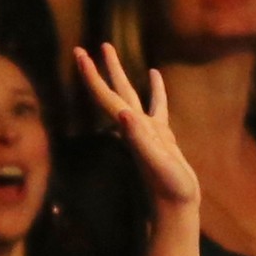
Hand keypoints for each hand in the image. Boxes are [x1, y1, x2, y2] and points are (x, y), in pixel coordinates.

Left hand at [74, 43, 199, 208]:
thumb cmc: (169, 188)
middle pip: (112, 92)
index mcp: (131, 130)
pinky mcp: (161, 137)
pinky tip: (155, 74)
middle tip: (88, 46)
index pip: (106, 97)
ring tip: (110, 51)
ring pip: (130, 94)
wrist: (176, 208)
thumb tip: (123, 115)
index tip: (79, 53)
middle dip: (100, 69)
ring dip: (119, 73)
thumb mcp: (156, 162)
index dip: (92, 75)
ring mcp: (147, 132)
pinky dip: (155, 89)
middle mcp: (134, 129)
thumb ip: (139, 139)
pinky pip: (156, 105)